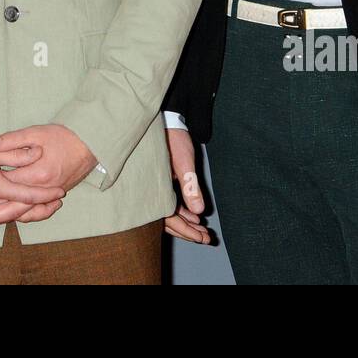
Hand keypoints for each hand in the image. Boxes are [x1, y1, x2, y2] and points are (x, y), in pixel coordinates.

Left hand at [0, 124, 96, 225]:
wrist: (90, 142)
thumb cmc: (63, 136)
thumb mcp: (36, 133)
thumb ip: (12, 140)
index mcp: (37, 173)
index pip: (8, 186)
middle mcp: (44, 189)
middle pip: (15, 208)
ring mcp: (51, 194)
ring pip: (27, 213)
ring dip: (8, 218)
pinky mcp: (56, 194)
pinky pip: (39, 211)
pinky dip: (26, 215)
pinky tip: (14, 215)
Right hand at [0, 141, 65, 223]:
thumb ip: (15, 153)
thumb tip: (37, 153)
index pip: (26, 195)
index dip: (45, 194)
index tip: (60, 191)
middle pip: (22, 210)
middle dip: (42, 207)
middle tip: (59, 201)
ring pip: (13, 215)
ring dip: (32, 211)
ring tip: (50, 205)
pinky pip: (3, 214)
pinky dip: (18, 211)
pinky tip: (29, 206)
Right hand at [163, 126, 209, 243]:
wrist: (168, 117)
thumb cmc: (173, 137)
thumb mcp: (184, 162)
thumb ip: (190, 186)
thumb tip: (198, 211)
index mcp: (155, 187)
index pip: (169, 217)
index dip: (186, 230)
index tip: (202, 238)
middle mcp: (152, 189)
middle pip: (167, 218)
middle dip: (187, 231)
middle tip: (205, 239)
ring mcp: (156, 186)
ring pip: (168, 211)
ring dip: (186, 222)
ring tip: (202, 231)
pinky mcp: (161, 181)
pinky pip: (169, 201)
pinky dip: (182, 210)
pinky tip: (193, 215)